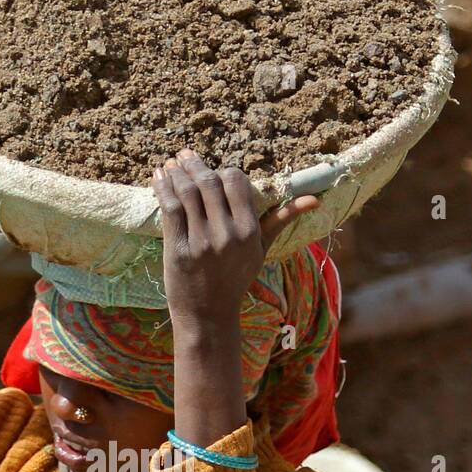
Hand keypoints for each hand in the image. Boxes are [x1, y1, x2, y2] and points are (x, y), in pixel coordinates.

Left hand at [151, 149, 319, 330]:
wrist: (208, 315)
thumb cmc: (235, 280)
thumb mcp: (261, 250)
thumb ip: (281, 220)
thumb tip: (313, 200)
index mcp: (249, 231)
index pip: (235, 181)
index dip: (223, 172)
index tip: (213, 171)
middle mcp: (227, 234)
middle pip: (209, 182)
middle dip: (194, 164)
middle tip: (184, 156)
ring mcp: (202, 242)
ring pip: (187, 191)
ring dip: (176, 172)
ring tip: (170, 164)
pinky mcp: (179, 248)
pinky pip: (170, 207)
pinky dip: (162, 188)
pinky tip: (158, 177)